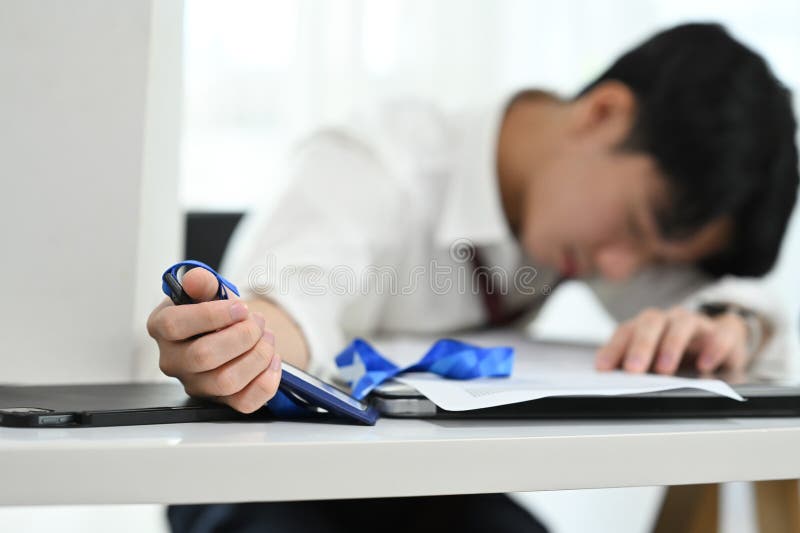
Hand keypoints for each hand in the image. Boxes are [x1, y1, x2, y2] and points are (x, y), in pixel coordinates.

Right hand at [147, 268, 280, 412]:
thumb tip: (196, 279)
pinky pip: (245, 403)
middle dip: (242, 335)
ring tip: (267, 337)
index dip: (212, 315)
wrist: (231, 331)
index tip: (241, 308)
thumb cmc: (214, 311)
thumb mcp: (207, 290)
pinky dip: (267, 380)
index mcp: (162, 327)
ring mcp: (196, 384)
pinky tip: (271, 360)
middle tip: (257, 322)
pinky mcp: (220, 402)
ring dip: (258, 355)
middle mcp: (173, 360)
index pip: (174, 325)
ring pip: (227, 381)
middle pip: (203, 356)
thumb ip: (202, 282)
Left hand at [595, 306, 749, 374]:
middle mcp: (669, 320)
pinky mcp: (725, 331)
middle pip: (651, 322)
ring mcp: (697, 323)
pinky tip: (705, 366)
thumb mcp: (653, 361)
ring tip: (664, 369)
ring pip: (683, 323)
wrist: (719, 340)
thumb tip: (610, 381)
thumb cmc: (678, 352)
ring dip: (672, 345)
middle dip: (640, 346)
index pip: (626, 331)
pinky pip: (721, 333)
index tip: (603, 369)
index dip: (614, 349)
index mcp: (646, 326)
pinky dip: (713, 348)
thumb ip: (634, 367)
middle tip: (633, 370)